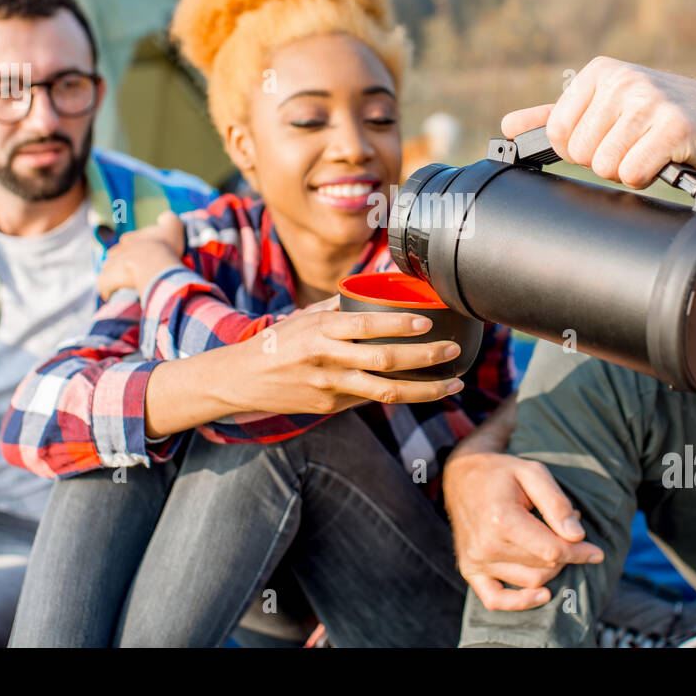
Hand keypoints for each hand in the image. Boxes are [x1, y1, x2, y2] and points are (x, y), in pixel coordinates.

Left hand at [97, 211, 186, 300]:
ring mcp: (111, 264)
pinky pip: (104, 284)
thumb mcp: (173, 226)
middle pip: (116, 254)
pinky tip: (116, 294)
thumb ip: (169, 219)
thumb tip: (165, 217)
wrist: (155, 264)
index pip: (128, 241)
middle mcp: (118, 250)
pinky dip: (108, 289)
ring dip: (116, 274)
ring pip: (109, 268)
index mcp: (130, 239)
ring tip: (126, 283)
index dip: (136, 248)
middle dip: (123, 260)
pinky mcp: (106, 279)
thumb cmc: (165, 246)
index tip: (145, 255)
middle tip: (136, 270)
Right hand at [227, 302, 466, 415]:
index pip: (365, 325)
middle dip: (424, 357)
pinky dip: (399, 394)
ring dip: (425, 389)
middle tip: (453, 351)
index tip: (427, 321)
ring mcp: (330, 387)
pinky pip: (370, 399)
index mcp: (321, 330)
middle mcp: (327, 359)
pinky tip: (424, 391)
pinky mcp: (330, 408)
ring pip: (385, 391)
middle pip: (383, 360)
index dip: (398, 324)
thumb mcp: (305, 317)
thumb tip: (377, 287)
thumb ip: (341, 306)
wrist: (242, 380)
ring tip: (453, 384)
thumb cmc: (279, 342)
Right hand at [444, 450, 603, 610]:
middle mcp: (486, 545)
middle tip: (565, 529)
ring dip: (549, 567)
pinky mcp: (469, 570)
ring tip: (549, 540)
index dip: (579, 552)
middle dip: (565, 552)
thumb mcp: (533, 473)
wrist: (461, 477)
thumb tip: (577, 536)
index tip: (596, 552)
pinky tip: (543, 595)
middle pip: (544, 566)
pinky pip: (497, 600)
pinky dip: (521, 602)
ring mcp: (476, 560)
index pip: (552, 550)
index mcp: (502, 519)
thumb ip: (556, 503)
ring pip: (530, 581)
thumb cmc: (501, 473)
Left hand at [502, 57, 695, 189]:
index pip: (558, 133)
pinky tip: (661, 159)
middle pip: (582, 153)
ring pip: (606, 166)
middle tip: (632, 144)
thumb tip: (506, 126)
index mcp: (599, 72)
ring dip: (626, 169)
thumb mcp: (601, 106)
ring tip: (647, 149)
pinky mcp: (674, 127)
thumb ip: (552, 117)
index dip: (578, 148)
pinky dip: (645, 176)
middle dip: (605, 160)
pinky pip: (633, 173)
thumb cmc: (653, 114)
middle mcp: (622, 80)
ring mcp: (649, 101)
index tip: (604, 136)